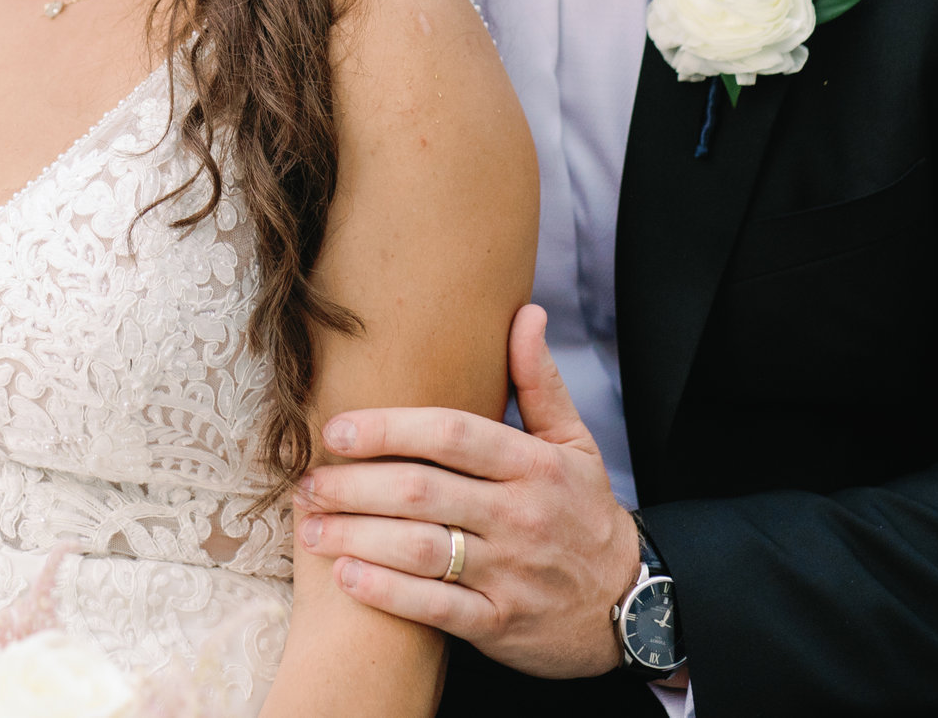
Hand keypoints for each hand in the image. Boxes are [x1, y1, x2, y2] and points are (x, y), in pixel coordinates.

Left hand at [293, 305, 641, 678]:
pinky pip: (434, 607)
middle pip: (422, 491)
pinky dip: (386, 592)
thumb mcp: (574, 444)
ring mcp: (509, 573)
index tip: (335, 430)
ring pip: (419, 549)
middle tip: (304, 481)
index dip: (387, 428)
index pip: (451, 434)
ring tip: (309, 526)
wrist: (633, 605)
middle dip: (352, 485)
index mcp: (533, 465)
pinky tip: (346, 575)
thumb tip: (525, 313)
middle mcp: (520, 516)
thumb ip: (538, 382)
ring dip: (354, 536)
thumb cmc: (585, 513)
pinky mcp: (499, 624)